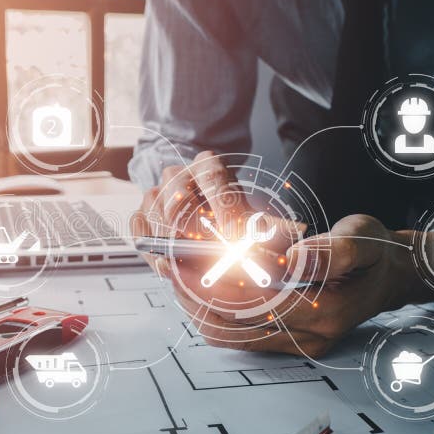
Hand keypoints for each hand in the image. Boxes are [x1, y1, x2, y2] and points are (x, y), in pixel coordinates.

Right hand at [130, 151, 302, 271]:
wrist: (206, 222)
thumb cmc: (232, 219)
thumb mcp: (256, 219)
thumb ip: (273, 229)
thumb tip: (295, 235)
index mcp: (209, 167)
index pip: (213, 177)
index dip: (223, 206)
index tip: (234, 232)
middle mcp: (179, 175)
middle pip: (178, 197)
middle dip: (194, 228)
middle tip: (206, 250)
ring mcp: (156, 193)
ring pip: (156, 214)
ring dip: (172, 242)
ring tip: (190, 263)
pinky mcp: (141, 215)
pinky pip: (139, 230)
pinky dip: (151, 249)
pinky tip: (169, 266)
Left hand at [131, 151, 430, 356]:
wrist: (393, 276)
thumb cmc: (376, 254)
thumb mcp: (362, 239)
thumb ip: (330, 250)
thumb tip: (292, 255)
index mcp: (323, 311)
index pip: (251, 303)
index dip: (212, 282)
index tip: (182, 258)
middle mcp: (307, 336)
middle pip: (232, 325)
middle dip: (193, 295)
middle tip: (166, 264)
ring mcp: (296, 344)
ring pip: (229, 335)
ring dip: (197, 307)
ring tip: (174, 274)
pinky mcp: (287, 341)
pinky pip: (238, 335)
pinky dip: (212, 313)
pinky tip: (197, 288)